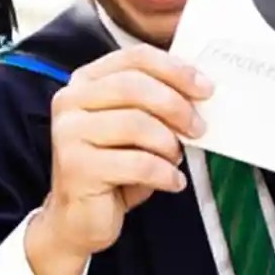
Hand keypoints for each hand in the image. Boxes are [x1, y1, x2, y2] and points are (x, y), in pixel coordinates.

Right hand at [24, 45, 212, 274]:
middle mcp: (71, 100)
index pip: (135, 58)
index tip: (205, 88)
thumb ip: (155, 102)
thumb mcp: (135, 126)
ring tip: (176, 159)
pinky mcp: (76, 167)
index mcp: (86, 80)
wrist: (79, 217)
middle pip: (134, 86)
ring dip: (168, 144)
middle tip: (199, 128)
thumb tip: (200, 89)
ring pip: (136, 124)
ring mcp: (69, 133)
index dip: (175, 69)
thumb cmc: (114, 166)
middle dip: (176, 106)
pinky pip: (136, 163)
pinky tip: (173, 182)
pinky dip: (164, 173)